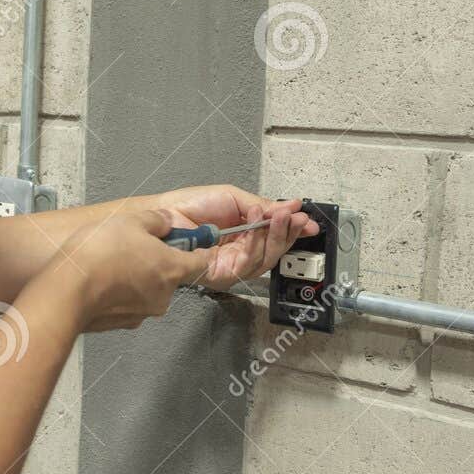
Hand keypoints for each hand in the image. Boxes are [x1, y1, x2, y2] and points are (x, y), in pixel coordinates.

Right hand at [41, 208, 209, 331]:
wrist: (67, 291)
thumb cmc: (98, 256)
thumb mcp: (131, 220)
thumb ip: (155, 220)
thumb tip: (164, 221)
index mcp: (172, 268)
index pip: (202, 262)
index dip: (198, 249)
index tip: (194, 242)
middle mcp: (163, 295)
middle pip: (170, 275)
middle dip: (156, 261)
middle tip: (135, 246)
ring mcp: (142, 312)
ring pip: (147, 290)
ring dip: (136, 278)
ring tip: (112, 262)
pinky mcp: (120, 322)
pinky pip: (127, 304)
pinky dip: (118, 293)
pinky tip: (102, 280)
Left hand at [152, 185, 317, 290]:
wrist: (165, 215)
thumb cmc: (191, 206)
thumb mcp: (234, 198)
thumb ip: (263, 207)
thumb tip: (290, 207)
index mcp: (245, 233)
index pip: (275, 236)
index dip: (293, 229)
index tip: (307, 220)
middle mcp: (241, 251)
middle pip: (275, 250)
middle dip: (288, 232)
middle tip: (295, 216)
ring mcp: (232, 264)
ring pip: (266, 259)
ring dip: (274, 236)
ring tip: (276, 215)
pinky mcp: (223, 275)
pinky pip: (247, 263)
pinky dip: (254, 244)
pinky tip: (254, 227)